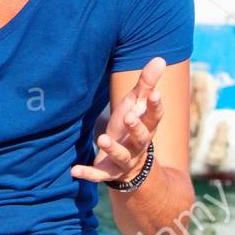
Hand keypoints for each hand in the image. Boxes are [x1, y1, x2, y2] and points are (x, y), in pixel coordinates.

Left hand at [71, 57, 165, 184]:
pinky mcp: (109, 173)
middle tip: (128, 116)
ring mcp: (124, 161)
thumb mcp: (137, 106)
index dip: (156, 107)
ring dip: (112, 148)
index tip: (156, 94)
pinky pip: (99, 176)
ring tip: (101, 139)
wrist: (130, 166)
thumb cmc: (131, 127)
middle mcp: (138, 146)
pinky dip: (88, 174)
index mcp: (146, 127)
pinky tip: (74, 171)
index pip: (155, 117)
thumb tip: (160, 58)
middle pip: (141, 138)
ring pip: (121, 156)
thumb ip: (146, 84)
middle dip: (136, 128)